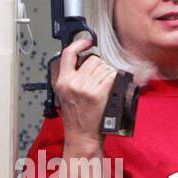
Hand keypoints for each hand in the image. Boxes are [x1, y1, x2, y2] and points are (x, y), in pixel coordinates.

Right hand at [53, 36, 113, 152]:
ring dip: (107, 74)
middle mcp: (73, 83)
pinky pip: (112, 76)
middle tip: (98, 80)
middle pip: (92, 59)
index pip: (68, 54)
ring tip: (103, 87)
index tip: (87, 42)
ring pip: (104, 67)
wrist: (82, 136)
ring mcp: (86, 88)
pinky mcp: (99, 93)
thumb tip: (83, 60)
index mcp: (62, 82)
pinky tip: (110, 89)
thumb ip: (70, 77)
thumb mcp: (64, 95)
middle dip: (98, 66)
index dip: (79, 44)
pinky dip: (114, 80)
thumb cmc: (76, 118)